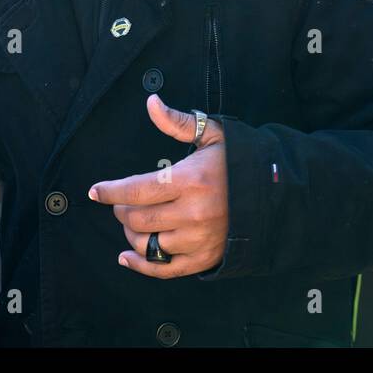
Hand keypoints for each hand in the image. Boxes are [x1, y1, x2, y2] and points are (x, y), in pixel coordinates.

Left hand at [89, 95, 226, 277]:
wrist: (276, 194)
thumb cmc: (240, 161)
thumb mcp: (213, 135)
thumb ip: (177, 122)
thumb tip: (151, 103)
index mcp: (190, 180)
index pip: (136, 189)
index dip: (111, 191)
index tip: (95, 191)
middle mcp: (192, 213)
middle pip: (137, 218)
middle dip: (121, 210)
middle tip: (120, 203)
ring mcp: (199, 239)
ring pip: (148, 244)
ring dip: (131, 233)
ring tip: (132, 222)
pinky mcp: (205, 258)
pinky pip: (165, 269)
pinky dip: (142, 265)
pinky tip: (127, 257)